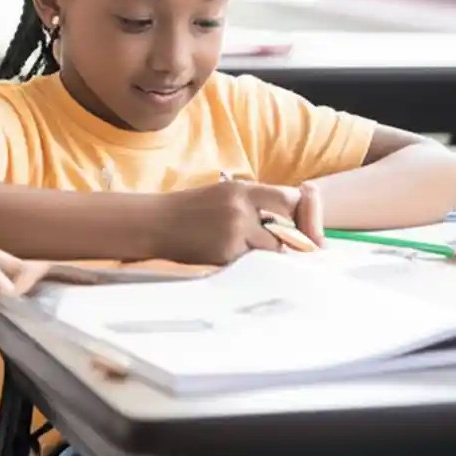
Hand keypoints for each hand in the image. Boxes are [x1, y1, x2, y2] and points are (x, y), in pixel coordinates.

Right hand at [156, 180, 319, 264]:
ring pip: (275, 249)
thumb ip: (256, 204)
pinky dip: (250, 265)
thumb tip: (296, 220)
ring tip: (251, 252)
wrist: (152, 224)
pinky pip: (253, 264)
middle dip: (293, 238)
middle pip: (289, 226)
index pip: (290, 198)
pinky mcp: (225, 254)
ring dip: (270, 255)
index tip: (303, 225)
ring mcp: (233, 232)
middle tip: (291, 246)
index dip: (303, 213)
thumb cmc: (188, 211)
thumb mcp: (223, 195)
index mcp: (242, 190)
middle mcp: (241, 209)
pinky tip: (233, 259)